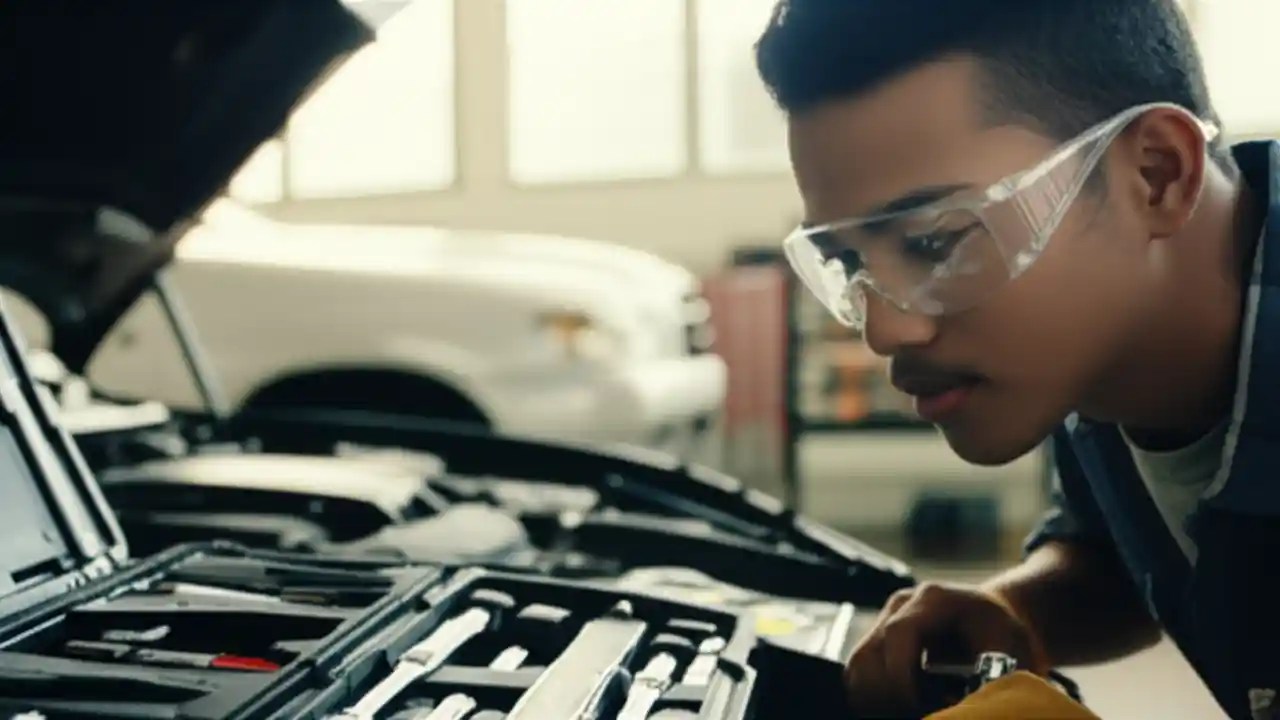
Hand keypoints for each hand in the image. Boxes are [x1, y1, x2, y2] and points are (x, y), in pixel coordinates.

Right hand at [844, 582, 1049, 718]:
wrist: (995, 615)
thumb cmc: (1005, 633)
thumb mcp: (1009, 650)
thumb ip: (990, 676)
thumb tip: (969, 709)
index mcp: (933, 599)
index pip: (898, 634)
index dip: (900, 676)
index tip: (917, 708)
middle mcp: (901, 604)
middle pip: (867, 653)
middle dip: (886, 696)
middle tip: (918, 717)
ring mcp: (884, 620)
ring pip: (857, 666)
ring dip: (876, 699)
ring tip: (910, 714)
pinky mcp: (877, 639)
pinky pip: (859, 672)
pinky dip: (873, 697)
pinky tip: (901, 709)